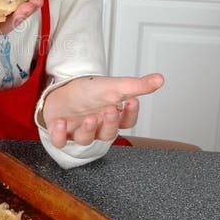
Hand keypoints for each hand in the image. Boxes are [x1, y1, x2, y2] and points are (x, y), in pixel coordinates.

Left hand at [42, 73, 163, 148]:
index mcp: (112, 117)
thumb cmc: (89, 91)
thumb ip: (136, 86)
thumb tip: (160, 79)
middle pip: (107, 133)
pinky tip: (61, 122)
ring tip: (89, 117)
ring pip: (85, 139)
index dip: (130, 114)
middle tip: (110, 109)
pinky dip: (60, 134)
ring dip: (87, 129)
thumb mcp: (113, 85)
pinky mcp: (60, 133)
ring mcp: (78, 132)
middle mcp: (97, 127)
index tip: (133, 101)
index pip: (126, 122)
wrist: (62, 90)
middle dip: (109, 123)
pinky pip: (60, 141)